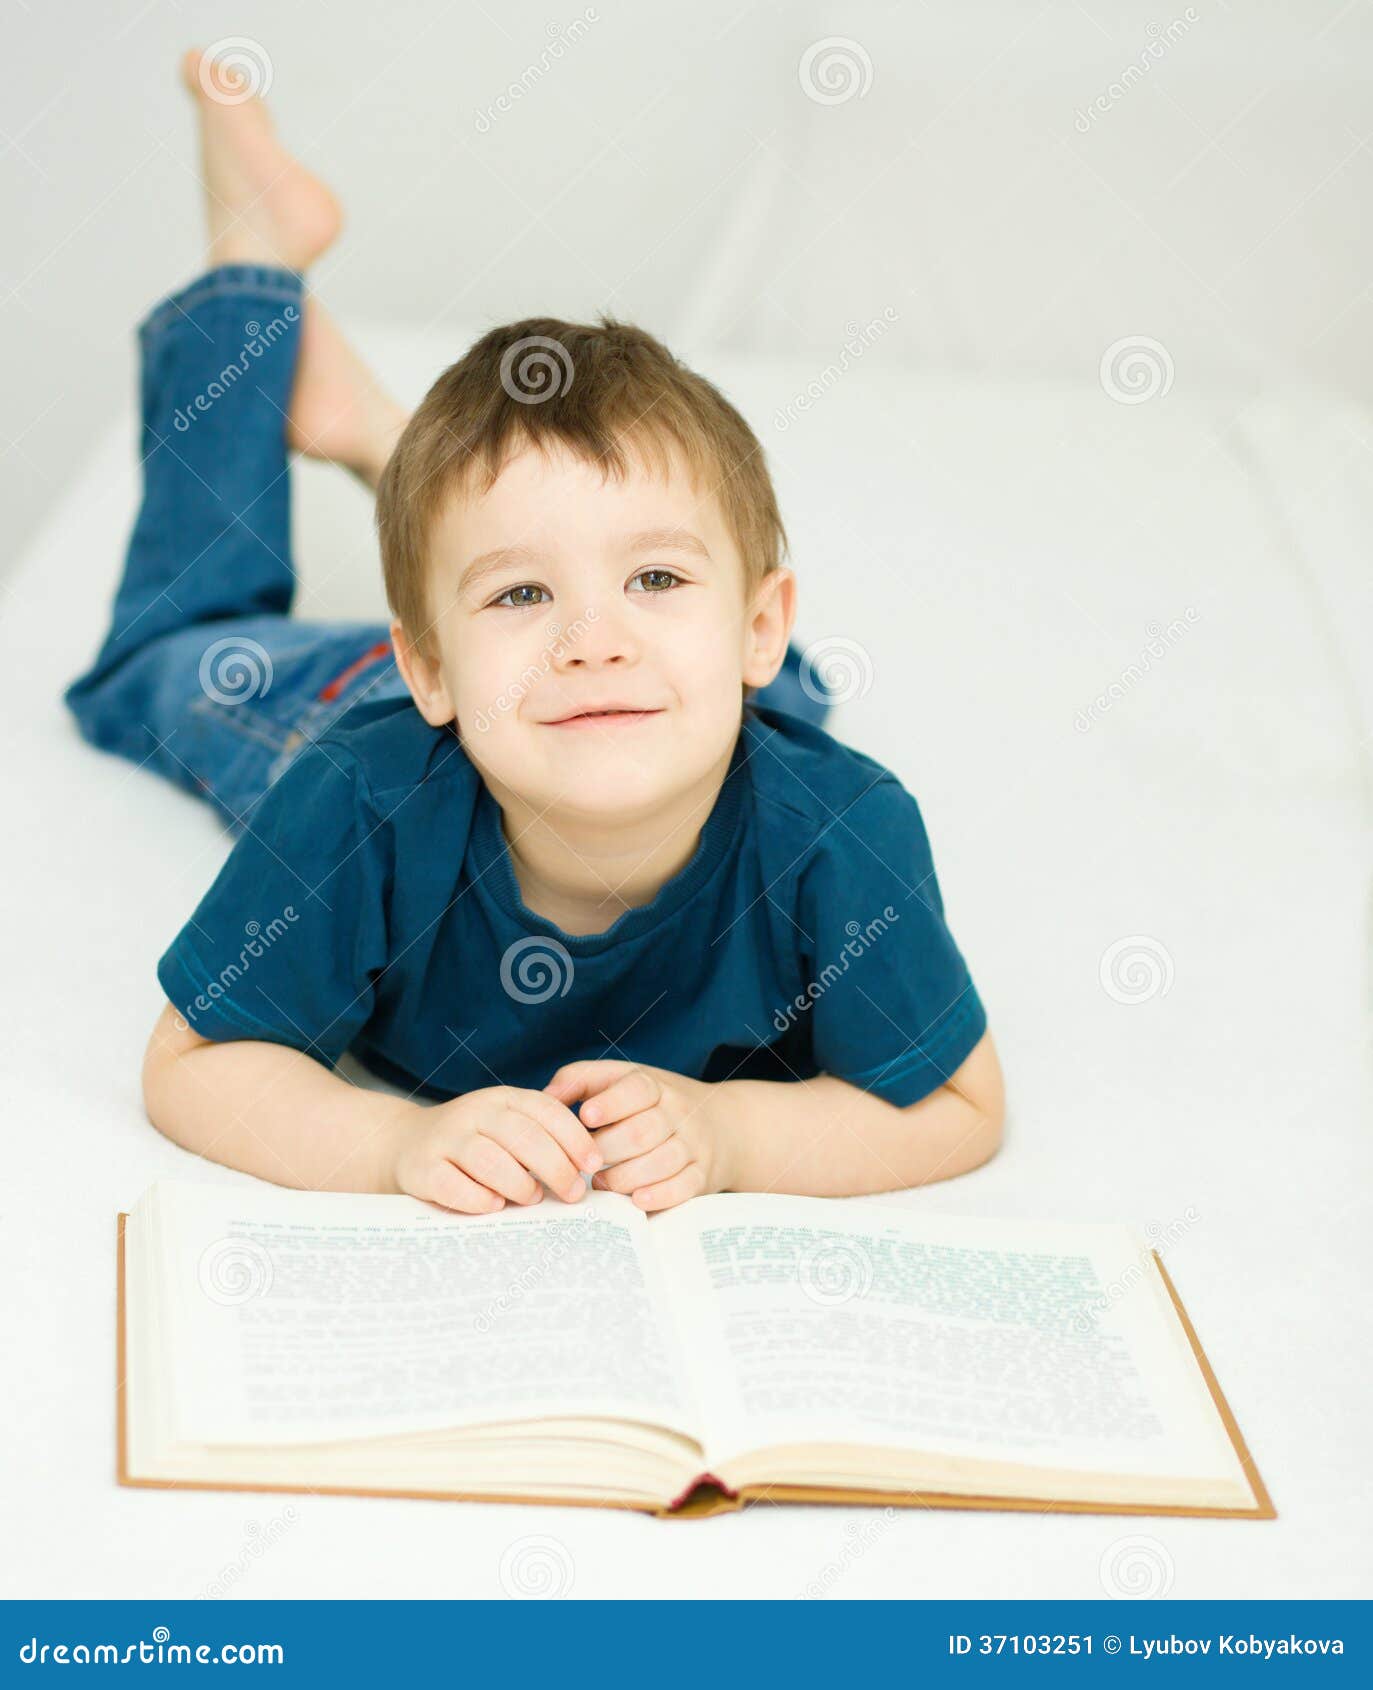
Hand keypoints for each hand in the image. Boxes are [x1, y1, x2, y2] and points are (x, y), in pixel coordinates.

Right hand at [390, 1086, 602, 1214]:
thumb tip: (586, 1170)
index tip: (593, 1164)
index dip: (575, 1138)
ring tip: (532, 1198)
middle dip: (557, 1168)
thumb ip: (541, 1138)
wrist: (404, 1143)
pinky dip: (480, 1199)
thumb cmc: (473, 1142)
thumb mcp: (507, 1126)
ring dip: (520, 1184)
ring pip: (491, 1161)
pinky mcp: (422, 1168)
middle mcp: (475, 1112)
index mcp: (503, 1098)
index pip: (547, 1111)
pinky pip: (455, 1186)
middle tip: (573, 1193)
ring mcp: (446, 1139)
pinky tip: (494, 1205)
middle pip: (524, 1137)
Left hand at [542, 1060, 730, 1211]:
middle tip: (584, 1164)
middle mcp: (677, 1112)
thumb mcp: (620, 1080)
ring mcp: (692, 1144)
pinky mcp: (701, 1174)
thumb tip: (546, 1097)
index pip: (637, 1089)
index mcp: (654, 1086)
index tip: (586, 1117)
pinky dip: (660, 1195)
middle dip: (609, 1150)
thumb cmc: (650, 1104)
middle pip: (643, 1131)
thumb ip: (581, 1080)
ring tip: (602, 1182)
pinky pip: (684, 1186)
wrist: (719, 1123)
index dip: (611, 1103)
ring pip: (663, 1161)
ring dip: (626, 1176)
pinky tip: (636, 1200)